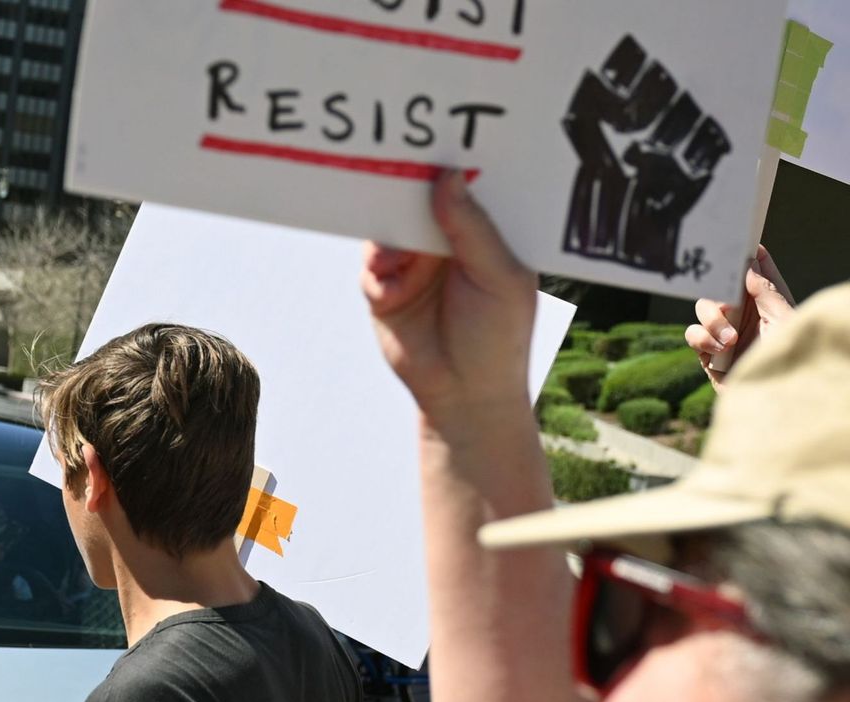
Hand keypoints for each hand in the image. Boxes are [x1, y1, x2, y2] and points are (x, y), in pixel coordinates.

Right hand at [361, 173, 539, 425]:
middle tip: (398, 163)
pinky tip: (392, 289)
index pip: (470, 188)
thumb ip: (472, 227)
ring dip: (390, 237)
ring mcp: (414, 264)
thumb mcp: (499, 277)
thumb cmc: (498, 337)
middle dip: (411, 186)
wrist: (463, 395)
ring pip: (390, 228)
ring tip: (398, 254)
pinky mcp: (384, 289)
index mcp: (487, 234)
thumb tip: (447, 175)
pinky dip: (377, 272)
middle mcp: (448, 242)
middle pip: (423, 200)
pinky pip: (370, 266)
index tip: (444, 137)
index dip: (457, 163)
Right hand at [686, 246, 794, 384]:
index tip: (744, 242)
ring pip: (703, 309)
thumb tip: (750, 265)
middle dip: (721, 292)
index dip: (749, 255)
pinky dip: (702, 339)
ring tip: (730, 340)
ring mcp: (725, 333)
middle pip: (720, 286)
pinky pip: (693, 335)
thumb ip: (766, 293)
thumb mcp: (783, 321)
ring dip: (713, 321)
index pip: (757, 271)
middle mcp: (745, 315)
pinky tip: (719, 349)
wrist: (773, 403)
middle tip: (728, 300)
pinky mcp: (708, 353)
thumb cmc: (788, 361)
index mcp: (769, 303)